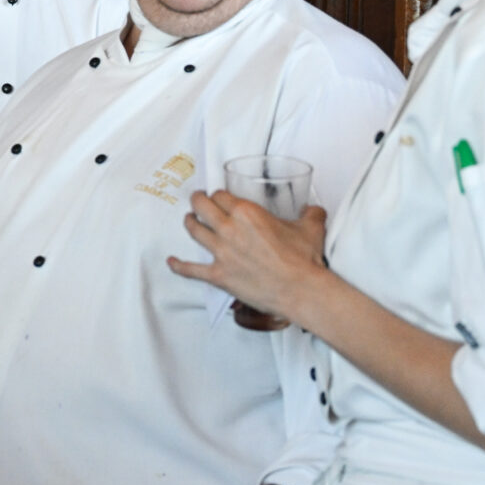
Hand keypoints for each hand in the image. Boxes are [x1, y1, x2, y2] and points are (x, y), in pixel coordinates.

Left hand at [168, 193, 329, 326]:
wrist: (301, 289)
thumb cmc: (304, 259)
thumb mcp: (311, 228)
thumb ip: (310, 214)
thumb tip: (313, 210)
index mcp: (246, 213)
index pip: (221, 195)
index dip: (218, 194)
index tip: (219, 196)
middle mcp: (229, 229)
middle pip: (202, 207)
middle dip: (197, 201)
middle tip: (197, 200)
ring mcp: (221, 252)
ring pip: (194, 231)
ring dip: (189, 223)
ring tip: (189, 219)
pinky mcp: (218, 275)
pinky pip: (191, 269)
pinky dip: (179, 265)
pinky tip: (171, 262)